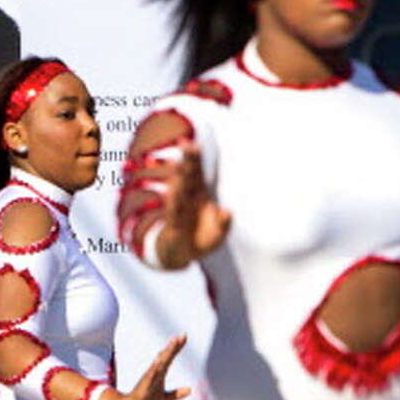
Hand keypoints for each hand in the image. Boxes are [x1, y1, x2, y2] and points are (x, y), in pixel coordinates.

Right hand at [101, 335, 191, 399]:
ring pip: (158, 366)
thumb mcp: (165, 399)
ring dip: (165, 356)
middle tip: (179, 337)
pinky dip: (153, 371)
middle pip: (164, 359)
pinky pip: (149, 379)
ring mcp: (148, 381)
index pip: (169, 359)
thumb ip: (176, 394)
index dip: (176, 348)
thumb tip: (190, 389)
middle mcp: (154, 375)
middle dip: (172, 348)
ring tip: (172, 345)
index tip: (183, 336)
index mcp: (159, 375)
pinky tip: (158, 363)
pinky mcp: (143, 390)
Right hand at [139, 140, 230, 267]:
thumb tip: (227, 212)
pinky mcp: (173, 226)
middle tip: (187, 144)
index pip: (196, 174)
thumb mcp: (218, 234)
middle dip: (188, 162)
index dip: (194, 160)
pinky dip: (173, 204)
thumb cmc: (201, 239)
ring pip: (179, 192)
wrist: (181, 256)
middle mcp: (186, 200)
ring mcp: (179, 212)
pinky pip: (174, 214)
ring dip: (179, 179)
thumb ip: (224, 224)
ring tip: (179, 165)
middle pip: (187, 177)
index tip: (193, 144)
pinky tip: (172, 193)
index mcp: (198, 196)